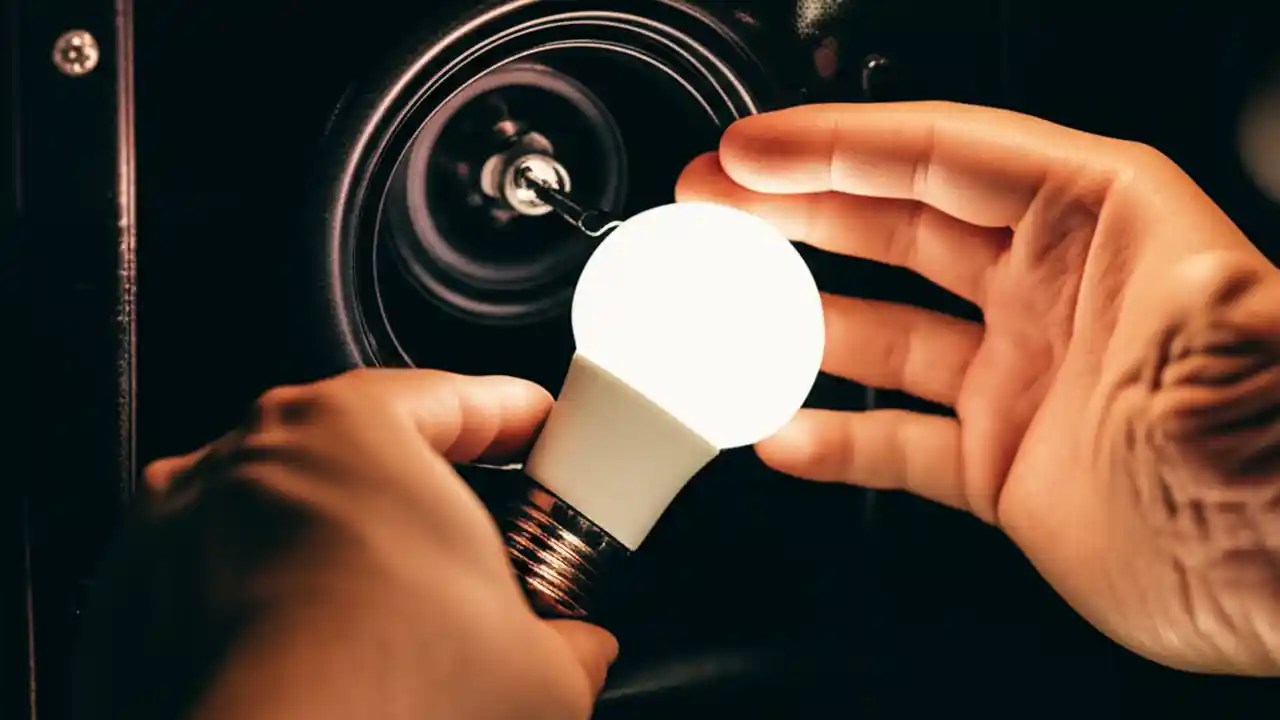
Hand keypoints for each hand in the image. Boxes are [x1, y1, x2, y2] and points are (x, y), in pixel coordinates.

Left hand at [75, 370, 616, 719]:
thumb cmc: (381, 701)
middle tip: (485, 541)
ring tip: (400, 617)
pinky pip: (224, 578)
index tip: (536, 430)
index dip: (512, 415)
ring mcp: (179, 530)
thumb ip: (570, 640)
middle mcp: (251, 457)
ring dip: (346, 548)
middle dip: (430, 491)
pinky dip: (274, 603)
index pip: (453, 396)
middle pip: (366, 449)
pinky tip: (323, 658)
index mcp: (352, 427)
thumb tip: (577, 650)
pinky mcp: (133, 605)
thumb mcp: (538, 672)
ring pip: (290, 513)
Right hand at [675, 101, 1279, 675]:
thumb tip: (1114, 246)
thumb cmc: (1269, 451)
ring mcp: (1019, 376)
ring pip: (881, 327)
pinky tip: (780, 431)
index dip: (836, 147)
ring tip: (724, 304)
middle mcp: (1052, 292)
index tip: (753, 151)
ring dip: (796, 315)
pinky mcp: (1000, 457)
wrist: (1275, 575)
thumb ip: (1153, 266)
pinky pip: (892, 438)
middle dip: (797, 205)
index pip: (944, 156)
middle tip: (714, 196)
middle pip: (896, 224)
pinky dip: (831, 437)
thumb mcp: (1226, 321)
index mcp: (1102, 227)